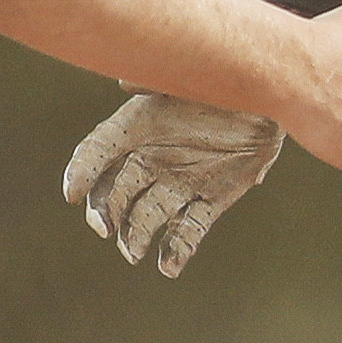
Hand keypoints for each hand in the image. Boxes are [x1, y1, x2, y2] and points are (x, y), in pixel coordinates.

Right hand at [65, 94, 283, 276]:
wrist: (269, 94)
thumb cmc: (222, 78)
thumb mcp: (187, 75)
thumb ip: (157, 79)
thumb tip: (127, 82)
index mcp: (138, 125)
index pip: (99, 149)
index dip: (83, 170)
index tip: (72, 193)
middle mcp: (153, 158)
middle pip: (117, 191)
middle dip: (106, 211)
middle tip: (104, 228)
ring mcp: (180, 182)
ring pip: (148, 216)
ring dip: (136, 236)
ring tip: (133, 252)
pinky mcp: (210, 201)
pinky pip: (190, 229)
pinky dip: (178, 250)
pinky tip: (169, 267)